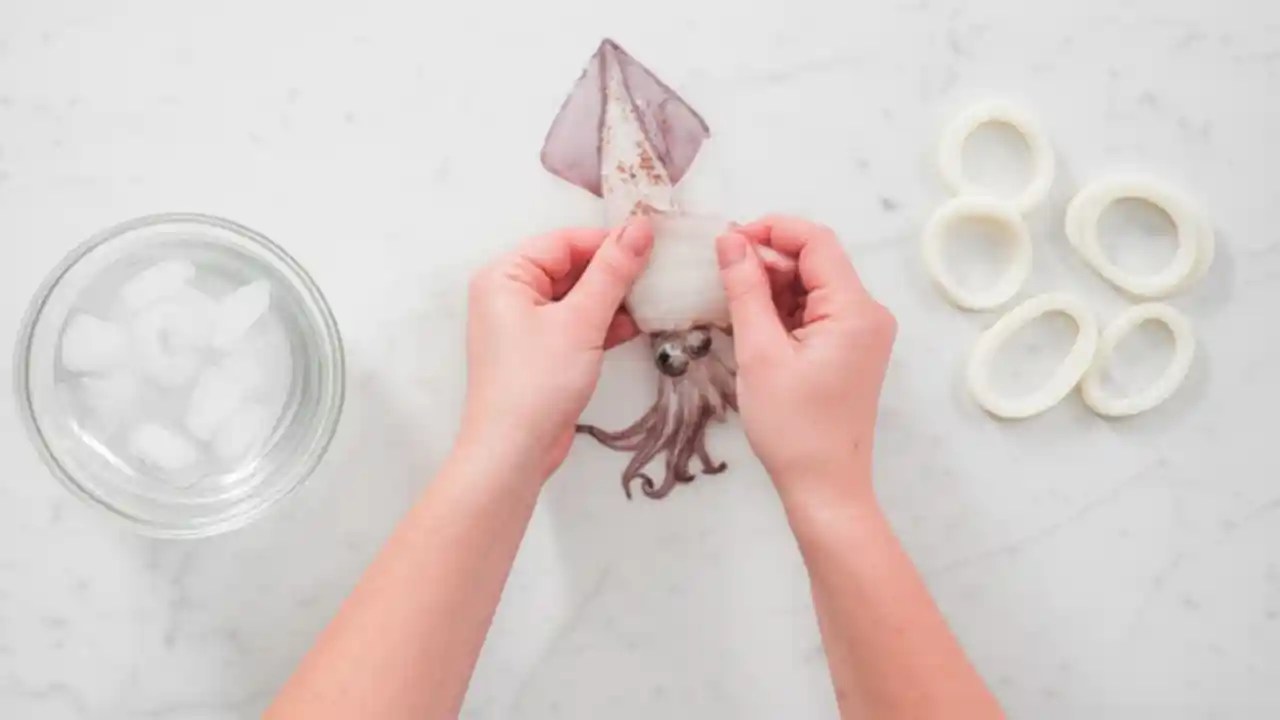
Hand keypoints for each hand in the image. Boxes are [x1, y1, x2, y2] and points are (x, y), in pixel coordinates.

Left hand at [460, 219, 653, 479]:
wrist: (515, 451)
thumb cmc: (535, 384)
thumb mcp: (581, 320)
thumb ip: (612, 272)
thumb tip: (639, 228)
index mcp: (505, 276)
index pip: (563, 242)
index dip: (607, 242)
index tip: (649, 245)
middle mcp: (509, 296)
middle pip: (570, 267)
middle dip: (613, 273)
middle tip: (656, 274)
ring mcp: (524, 326)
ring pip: (577, 297)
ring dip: (613, 300)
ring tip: (652, 300)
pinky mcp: (541, 353)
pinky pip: (576, 324)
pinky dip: (603, 324)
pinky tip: (636, 326)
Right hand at [715, 216, 895, 506]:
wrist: (824, 487)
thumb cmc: (793, 428)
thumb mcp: (760, 353)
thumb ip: (745, 290)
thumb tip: (730, 241)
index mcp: (855, 310)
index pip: (816, 241)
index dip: (771, 229)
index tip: (728, 240)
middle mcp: (867, 314)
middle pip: (815, 261)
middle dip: (767, 259)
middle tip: (720, 273)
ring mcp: (861, 333)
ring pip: (811, 285)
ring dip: (771, 285)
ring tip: (730, 301)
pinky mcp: (848, 350)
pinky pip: (813, 311)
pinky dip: (781, 309)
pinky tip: (750, 321)